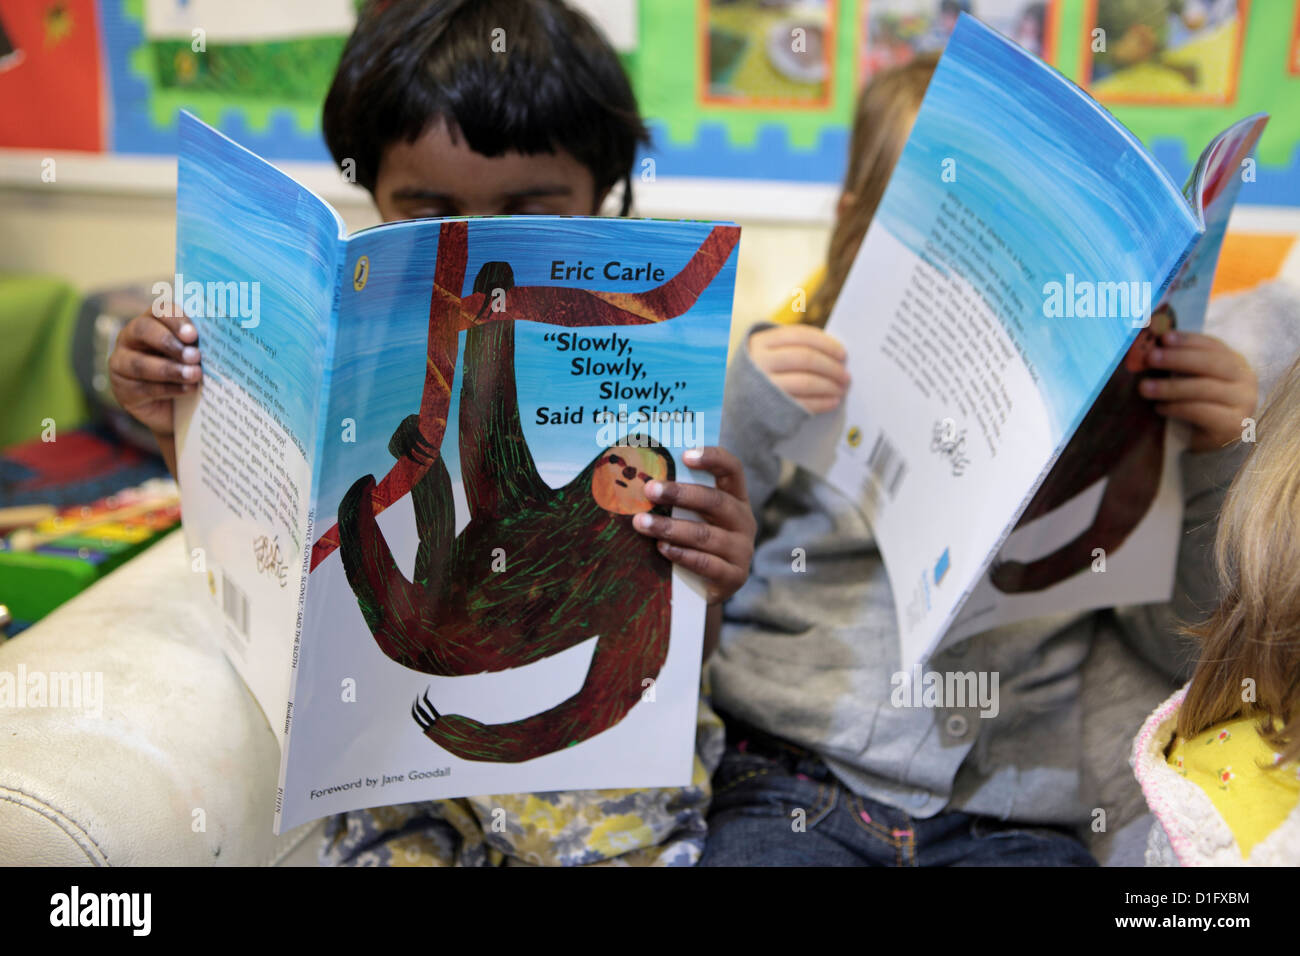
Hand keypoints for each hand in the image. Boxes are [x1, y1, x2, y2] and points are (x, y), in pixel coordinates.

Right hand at [108, 306, 202, 435]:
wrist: (177, 410)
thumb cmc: (189, 372)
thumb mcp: (196, 355)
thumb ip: (199, 344)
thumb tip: (217, 339)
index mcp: (152, 321)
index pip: (158, 310)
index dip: (175, 320)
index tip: (193, 335)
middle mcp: (130, 338)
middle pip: (142, 330)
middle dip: (169, 342)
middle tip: (194, 356)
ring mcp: (121, 363)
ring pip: (140, 363)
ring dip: (170, 369)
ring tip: (194, 375)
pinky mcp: (122, 389)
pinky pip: (142, 388)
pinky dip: (168, 389)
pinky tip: (187, 390)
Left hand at [632, 446, 755, 603]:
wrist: (703, 590)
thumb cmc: (692, 543)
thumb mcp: (692, 517)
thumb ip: (679, 500)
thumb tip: (641, 478)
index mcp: (737, 499)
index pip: (732, 470)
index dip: (712, 458)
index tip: (685, 455)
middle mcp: (744, 522)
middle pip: (716, 501)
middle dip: (680, 494)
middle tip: (650, 490)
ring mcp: (742, 551)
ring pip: (705, 534)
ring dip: (671, 527)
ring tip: (642, 523)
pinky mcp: (734, 577)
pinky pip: (706, 563)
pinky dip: (681, 554)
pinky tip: (661, 548)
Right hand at [748, 324, 849, 413]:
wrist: (734, 408)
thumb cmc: (759, 377)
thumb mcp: (765, 354)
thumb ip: (791, 348)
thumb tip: (833, 352)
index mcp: (760, 342)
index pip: (800, 336)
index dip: (826, 343)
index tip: (842, 353)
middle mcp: (760, 362)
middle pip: (805, 358)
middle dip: (831, 367)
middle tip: (845, 375)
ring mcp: (765, 386)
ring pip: (806, 382)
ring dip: (829, 386)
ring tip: (841, 389)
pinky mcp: (771, 408)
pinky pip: (804, 404)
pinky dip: (822, 403)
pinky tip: (832, 401)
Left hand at [1139, 331, 1256, 451]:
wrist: (1211, 441)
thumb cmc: (1196, 404)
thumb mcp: (1190, 380)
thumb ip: (1177, 364)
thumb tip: (1147, 347)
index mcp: (1235, 362)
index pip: (1213, 346)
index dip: (1188, 340)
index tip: (1163, 338)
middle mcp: (1245, 380)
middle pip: (1213, 363)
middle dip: (1179, 359)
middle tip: (1150, 358)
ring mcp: (1243, 403)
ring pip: (1206, 389)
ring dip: (1171, 387)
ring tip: (1145, 388)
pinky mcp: (1233, 425)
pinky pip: (1203, 412)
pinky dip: (1178, 408)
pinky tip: (1159, 408)